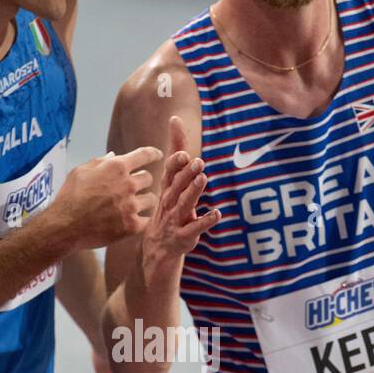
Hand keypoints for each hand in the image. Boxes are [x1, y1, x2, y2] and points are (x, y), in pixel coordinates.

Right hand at [54, 146, 161, 249]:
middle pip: (149, 178)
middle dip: (142, 182)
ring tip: (133, 206)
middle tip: (133, 189)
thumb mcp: (80, 171)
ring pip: (151, 199)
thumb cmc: (69, 197)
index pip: (144, 155)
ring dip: (144, 201)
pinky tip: (133, 220)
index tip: (159, 156)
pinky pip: (147, 219)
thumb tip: (114, 156)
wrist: (65, 226)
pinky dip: (141, 219)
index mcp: (116, 167)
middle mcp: (127, 184)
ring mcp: (131, 206)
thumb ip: (100, 162)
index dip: (154, 154)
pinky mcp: (132, 225)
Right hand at [141, 116, 219, 282]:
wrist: (156, 251)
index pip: (169, 170)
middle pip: (176, 185)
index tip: (181, 149)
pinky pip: (195, 229)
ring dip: (193, 191)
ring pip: (184, 204)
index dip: (175, 159)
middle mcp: (168, 203)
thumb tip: (175, 121)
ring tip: (203, 178)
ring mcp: (175, 220)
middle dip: (185, 173)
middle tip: (197, 160)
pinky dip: (206, 221)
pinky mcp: (183, 237)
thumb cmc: (167, 212)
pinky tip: (217, 213)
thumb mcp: (170, 185)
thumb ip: (176, 157)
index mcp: (166, 190)